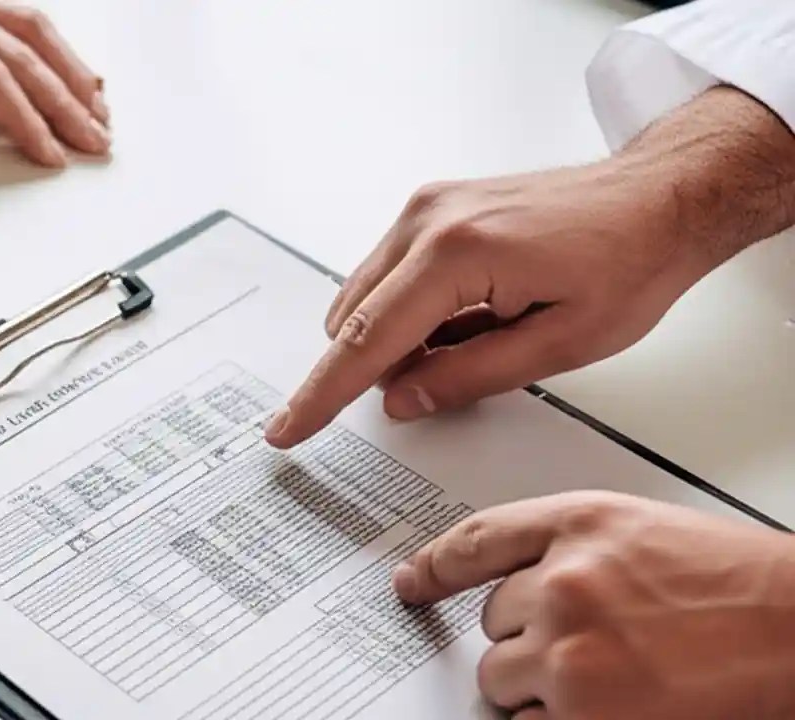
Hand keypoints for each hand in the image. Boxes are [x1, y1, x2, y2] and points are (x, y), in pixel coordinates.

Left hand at [0, 0, 108, 165]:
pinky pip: (6, 13)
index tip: (52, 155)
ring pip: (24, 24)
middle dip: (66, 99)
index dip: (28, 119)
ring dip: (68, 66)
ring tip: (99, 107)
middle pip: (20, 49)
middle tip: (97, 142)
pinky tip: (65, 64)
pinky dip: (45, 41)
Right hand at [265, 87, 794, 448]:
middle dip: (375, 367)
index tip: (286, 429)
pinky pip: (390, 274)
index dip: (322, 395)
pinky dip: (409, 310)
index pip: (365, 341)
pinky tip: (470, 315)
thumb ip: (469, 377)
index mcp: (456, 253)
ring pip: (367, 297)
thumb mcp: (560, 343)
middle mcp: (427, 220)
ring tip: (479, 339)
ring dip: (396, 338)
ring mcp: (427, 207)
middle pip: (353, 319)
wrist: (657, 197)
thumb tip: (401, 400)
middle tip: (440, 387)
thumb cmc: (629, 260)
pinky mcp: (433, 207)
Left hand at [391, 491, 794, 718]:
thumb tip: (512, 585)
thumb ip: (566, 547)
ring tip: (609, 673)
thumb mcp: (639, 531)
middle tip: (591, 639)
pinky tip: (606, 705)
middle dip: (527, 635)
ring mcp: (570, 652)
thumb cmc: (734, 582)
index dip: (434, 566)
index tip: (411, 584)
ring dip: (537, 684)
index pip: (475, 541)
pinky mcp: (585, 715)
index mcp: (576, 526)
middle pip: (490, 621)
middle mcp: (563, 583)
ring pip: (500, 677)